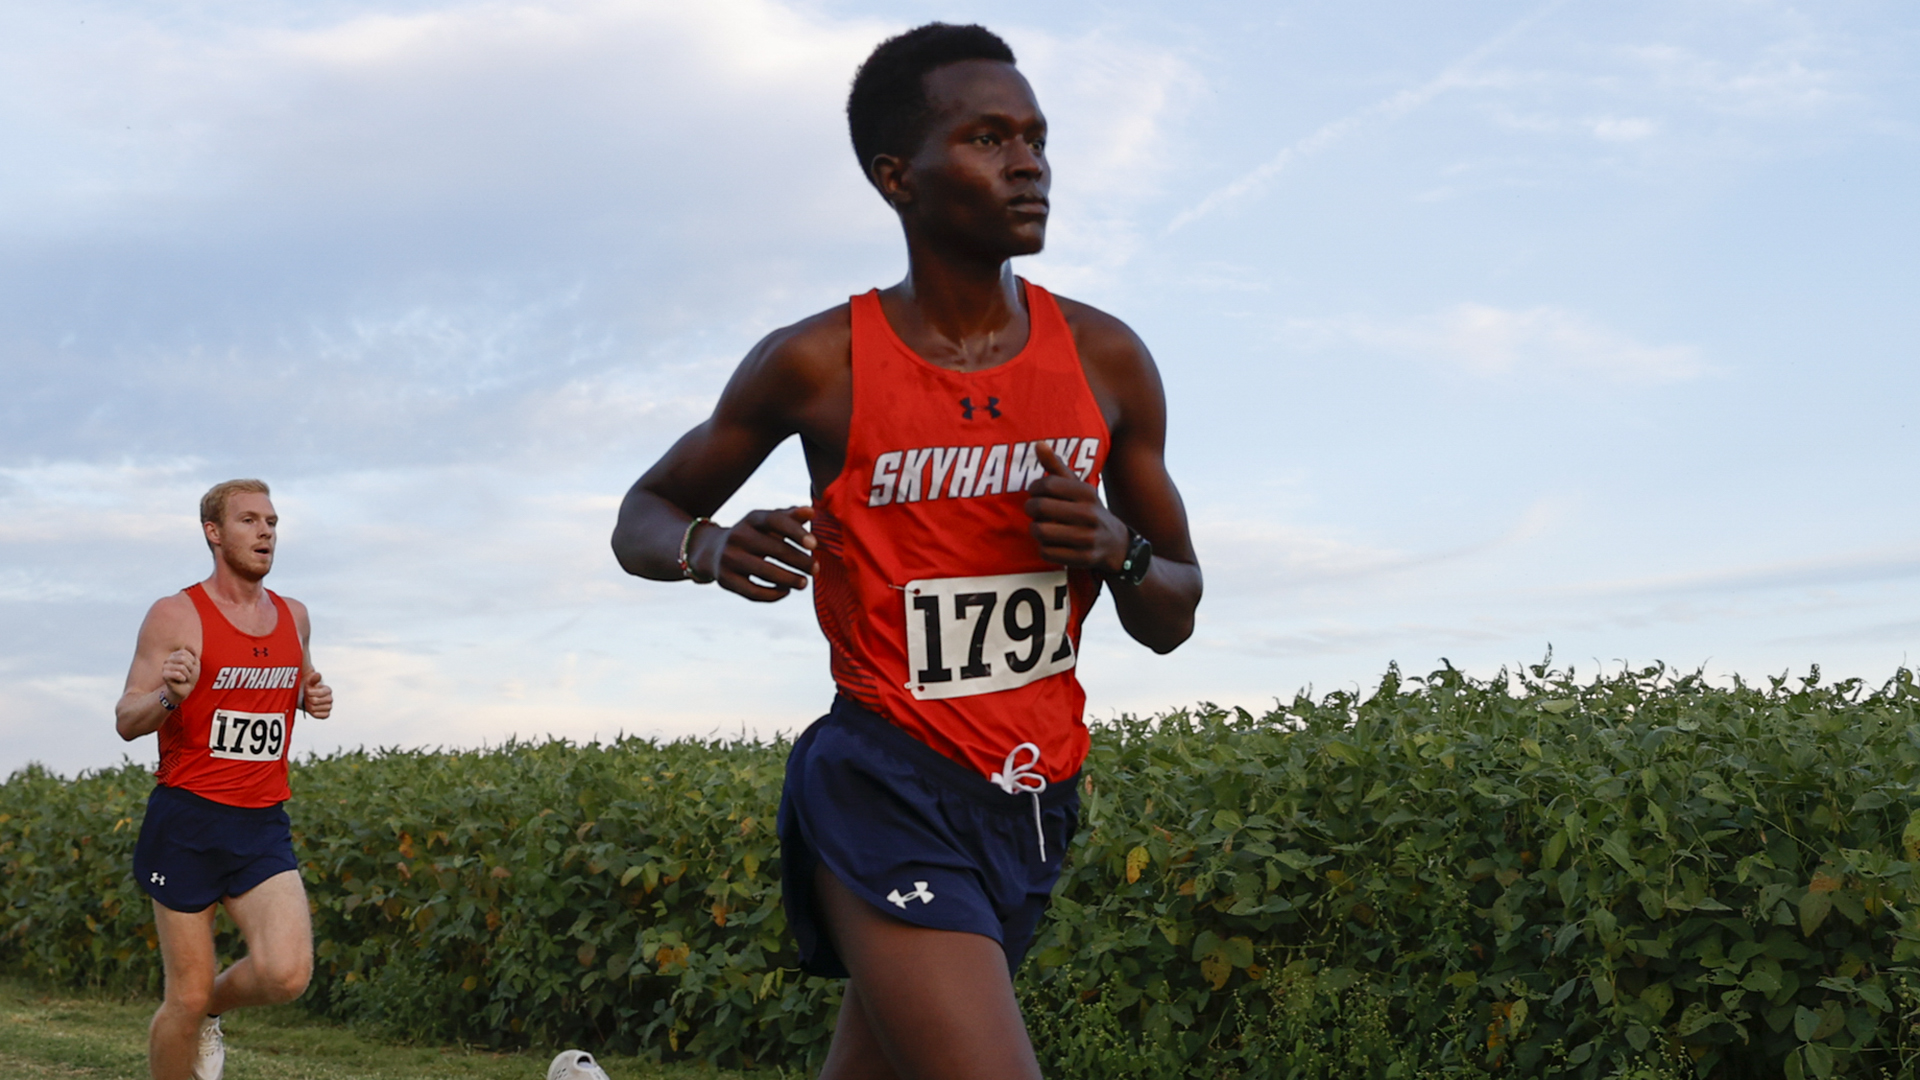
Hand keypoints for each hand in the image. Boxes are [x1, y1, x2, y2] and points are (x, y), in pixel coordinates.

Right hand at [160, 648, 198, 703]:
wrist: (185, 689)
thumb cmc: (190, 676)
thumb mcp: (195, 663)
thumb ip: (192, 653)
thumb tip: (186, 644)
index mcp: (175, 655)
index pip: (185, 652)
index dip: (191, 660)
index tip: (191, 667)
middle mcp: (168, 659)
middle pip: (183, 659)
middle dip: (190, 668)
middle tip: (188, 673)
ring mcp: (165, 667)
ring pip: (181, 667)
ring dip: (187, 674)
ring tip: (184, 677)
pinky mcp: (164, 675)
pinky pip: (177, 674)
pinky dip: (183, 678)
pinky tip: (181, 680)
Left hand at [302, 669, 332, 718]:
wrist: (308, 698)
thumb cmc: (310, 689)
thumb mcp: (310, 682)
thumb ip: (314, 679)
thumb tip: (317, 674)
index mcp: (328, 690)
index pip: (319, 692)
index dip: (310, 692)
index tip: (307, 691)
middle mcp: (330, 699)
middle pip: (315, 701)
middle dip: (308, 699)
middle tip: (307, 697)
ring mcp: (329, 707)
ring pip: (315, 708)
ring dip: (309, 706)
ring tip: (309, 703)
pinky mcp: (326, 714)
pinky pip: (320, 716)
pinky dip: (314, 713)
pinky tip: (313, 709)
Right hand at [698, 506, 816, 602]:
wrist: (713, 550)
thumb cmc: (753, 535)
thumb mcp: (768, 523)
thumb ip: (790, 517)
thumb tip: (811, 511)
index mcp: (752, 519)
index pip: (776, 521)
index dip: (796, 532)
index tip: (814, 545)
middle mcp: (738, 535)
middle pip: (775, 549)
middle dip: (800, 561)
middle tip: (816, 569)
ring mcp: (730, 558)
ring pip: (766, 572)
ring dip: (790, 579)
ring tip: (804, 583)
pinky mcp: (725, 579)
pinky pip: (753, 592)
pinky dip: (773, 594)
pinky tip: (785, 591)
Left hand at [1024, 443, 1127, 572]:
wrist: (1117, 544)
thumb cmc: (1088, 510)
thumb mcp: (1078, 487)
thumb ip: (1056, 466)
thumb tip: (1038, 444)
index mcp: (1087, 492)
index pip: (1047, 484)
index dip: (1034, 488)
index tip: (1036, 492)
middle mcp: (1089, 514)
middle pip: (1040, 508)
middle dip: (1031, 509)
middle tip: (1034, 510)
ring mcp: (1087, 537)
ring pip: (1041, 531)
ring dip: (1035, 529)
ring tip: (1041, 527)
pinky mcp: (1084, 558)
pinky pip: (1047, 552)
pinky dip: (1044, 548)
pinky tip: (1051, 543)